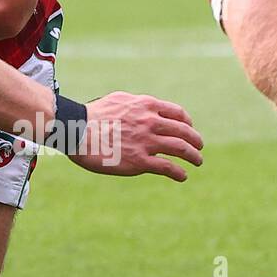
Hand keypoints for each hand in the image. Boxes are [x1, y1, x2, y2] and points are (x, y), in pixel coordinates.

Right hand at [67, 93, 201, 181]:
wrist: (77, 130)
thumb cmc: (92, 115)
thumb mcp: (118, 100)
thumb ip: (136, 105)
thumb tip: (145, 110)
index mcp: (146, 105)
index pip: (178, 113)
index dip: (187, 122)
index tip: (189, 129)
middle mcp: (150, 122)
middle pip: (184, 132)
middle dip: (196, 140)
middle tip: (199, 147)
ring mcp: (147, 142)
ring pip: (181, 149)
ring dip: (194, 156)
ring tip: (198, 161)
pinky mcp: (140, 161)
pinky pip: (168, 168)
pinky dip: (179, 173)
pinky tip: (182, 176)